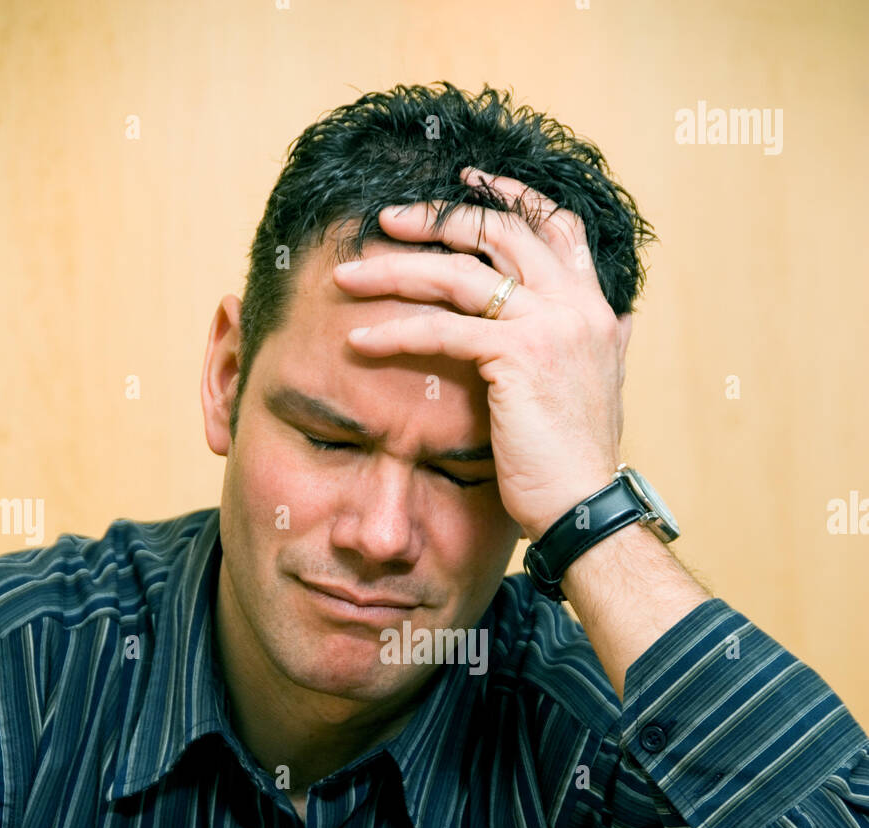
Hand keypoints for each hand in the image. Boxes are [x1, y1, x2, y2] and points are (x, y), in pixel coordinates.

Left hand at [333, 167, 631, 540]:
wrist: (585, 506)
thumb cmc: (577, 460)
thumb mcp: (603, 386)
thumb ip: (606, 344)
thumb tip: (619, 319)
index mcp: (593, 308)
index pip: (555, 226)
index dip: (510, 194)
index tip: (465, 178)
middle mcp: (575, 306)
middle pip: (498, 232)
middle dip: (435, 217)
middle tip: (386, 220)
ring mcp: (549, 326)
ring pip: (459, 274)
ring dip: (396, 269)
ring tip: (349, 274)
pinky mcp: (517, 357)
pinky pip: (441, 331)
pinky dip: (395, 331)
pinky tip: (360, 337)